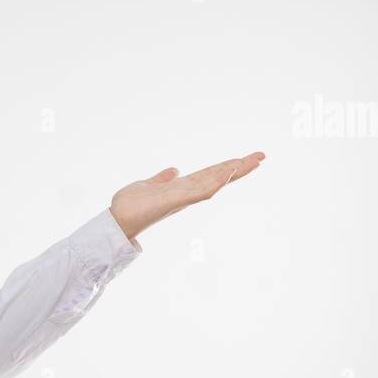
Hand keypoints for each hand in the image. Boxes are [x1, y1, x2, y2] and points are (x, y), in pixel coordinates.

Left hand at [109, 152, 265, 241]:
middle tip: (261, 156)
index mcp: (181, 189)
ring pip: (214, 183)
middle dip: (239, 167)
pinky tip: (228, 174)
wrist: (116, 221)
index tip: (245, 158)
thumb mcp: (148, 186)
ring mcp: (183, 198)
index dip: (227, 167)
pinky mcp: (175, 201)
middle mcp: (186, 194)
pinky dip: (215, 182)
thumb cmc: (129, 207)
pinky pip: (199, 192)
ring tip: (252, 161)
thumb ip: (162, 179)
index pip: (209, 175)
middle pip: (217, 177)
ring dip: (232, 172)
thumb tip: (174, 170)